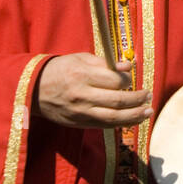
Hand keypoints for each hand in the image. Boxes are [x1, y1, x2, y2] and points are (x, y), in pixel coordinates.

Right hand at [34, 53, 151, 128]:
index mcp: (82, 75)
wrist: (32, 89)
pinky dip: (121, 123)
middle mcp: (82, 95)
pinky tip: (133, 119)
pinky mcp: (78, 123)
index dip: (128, 79)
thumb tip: (129, 66)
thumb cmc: (60, 69)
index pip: (114, 80)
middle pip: (118, 100)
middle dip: (138, 99)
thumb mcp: (80, 58)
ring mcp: (80, 112)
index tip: (133, 77)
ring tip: (148, 111)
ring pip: (114, 117)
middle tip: (149, 95)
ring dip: (135, 115)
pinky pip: (104, 125)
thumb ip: (105, 63)